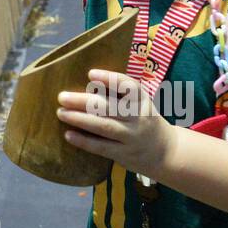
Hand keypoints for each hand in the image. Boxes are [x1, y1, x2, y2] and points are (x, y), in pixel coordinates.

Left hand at [57, 69, 174, 178]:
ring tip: (61, 113)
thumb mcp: (140, 104)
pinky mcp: (125, 154)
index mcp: (142, 100)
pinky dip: (84, 141)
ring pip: (104, 126)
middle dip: (83, 101)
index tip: (90, 73)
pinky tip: (68, 135)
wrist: (166, 152)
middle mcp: (138, 117)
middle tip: (62, 96)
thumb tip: (86, 84)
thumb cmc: (144, 121)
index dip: (110, 79)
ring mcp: (132, 137)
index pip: (129, 86)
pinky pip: (102, 147)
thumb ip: (120, 95)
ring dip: (80, 119)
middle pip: (110, 107)